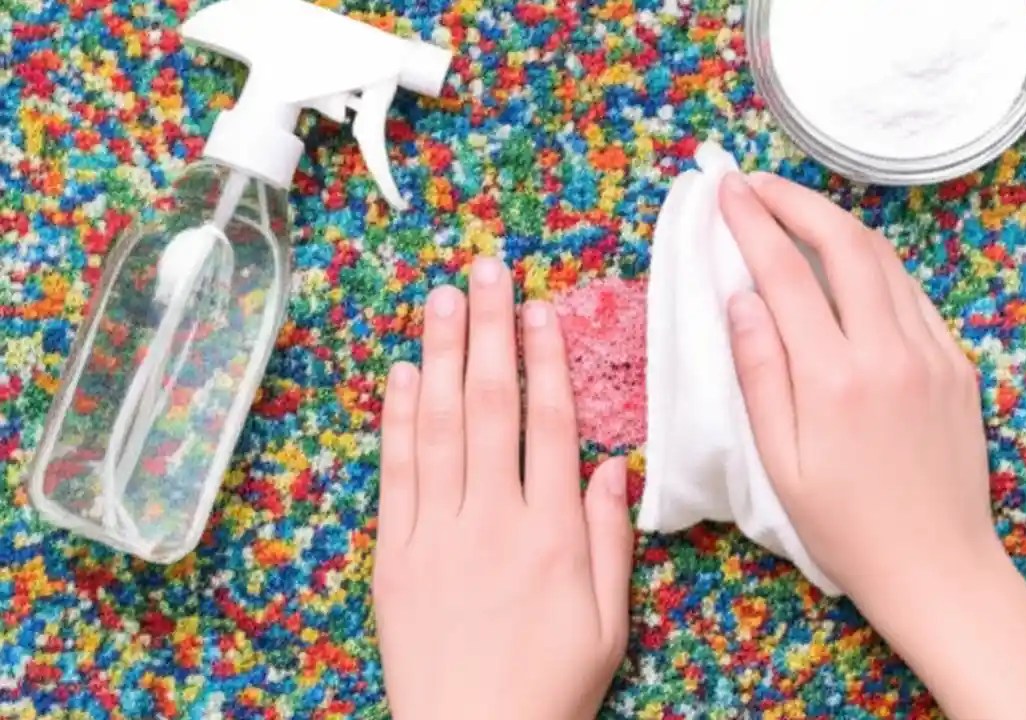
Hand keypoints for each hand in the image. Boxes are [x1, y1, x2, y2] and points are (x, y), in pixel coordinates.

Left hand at [373, 258, 633, 719]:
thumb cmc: (551, 688)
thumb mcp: (609, 624)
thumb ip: (610, 539)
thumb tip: (612, 464)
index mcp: (552, 535)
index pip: (547, 424)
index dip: (543, 359)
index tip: (539, 308)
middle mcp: (492, 521)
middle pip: (488, 406)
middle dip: (489, 331)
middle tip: (487, 269)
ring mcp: (436, 535)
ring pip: (437, 427)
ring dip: (439, 356)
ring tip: (442, 298)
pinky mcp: (393, 556)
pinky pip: (395, 475)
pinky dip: (396, 420)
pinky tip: (400, 375)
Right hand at [719, 173, 1025, 719]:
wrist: (938, 567)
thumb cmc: (845, 527)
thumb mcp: (780, 463)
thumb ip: (759, 374)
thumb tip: (739, 298)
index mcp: (834, 377)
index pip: (785, 273)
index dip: (751, 222)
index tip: (725, 191)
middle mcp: (889, 350)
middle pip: (844, 243)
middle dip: (796, 200)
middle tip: (756, 185)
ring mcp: (932, 352)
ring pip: (884, 259)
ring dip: (837, 224)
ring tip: (796, 212)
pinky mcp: (957, 364)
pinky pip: (912, 294)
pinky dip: (875, 264)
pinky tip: (849, 266)